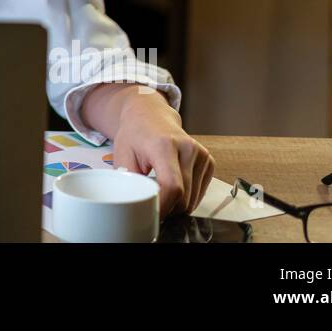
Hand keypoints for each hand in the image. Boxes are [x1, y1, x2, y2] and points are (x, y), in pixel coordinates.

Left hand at [108, 87, 214, 218]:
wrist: (150, 115)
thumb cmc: (135, 135)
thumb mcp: (123, 156)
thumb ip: (130, 183)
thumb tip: (136, 208)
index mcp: (164, 145)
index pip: (172, 187)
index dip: (163, 207)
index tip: (151, 215)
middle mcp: (188, 148)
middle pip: (184, 197)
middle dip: (167, 208)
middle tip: (151, 204)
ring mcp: (201, 154)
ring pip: (192, 199)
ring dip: (176, 204)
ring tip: (159, 191)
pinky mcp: (208, 161)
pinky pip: (199, 193)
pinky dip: (186, 197)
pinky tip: (172, 185)